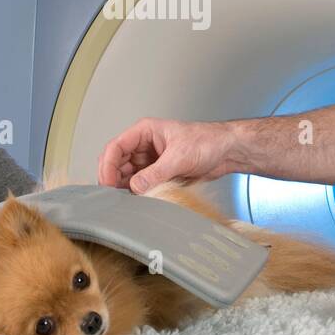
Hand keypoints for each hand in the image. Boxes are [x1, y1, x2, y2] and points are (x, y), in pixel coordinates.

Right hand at [97, 117, 235, 191]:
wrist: (226, 152)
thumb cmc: (207, 141)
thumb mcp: (179, 157)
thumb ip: (156, 173)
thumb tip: (135, 187)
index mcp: (144, 132)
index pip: (115, 148)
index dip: (107, 166)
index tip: (108, 184)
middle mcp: (144, 146)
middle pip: (117, 164)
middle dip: (114, 180)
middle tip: (115, 198)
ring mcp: (150, 161)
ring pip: (127, 177)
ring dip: (125, 189)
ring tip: (128, 201)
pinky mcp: (158, 174)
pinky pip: (140, 185)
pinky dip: (138, 194)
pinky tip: (140, 201)